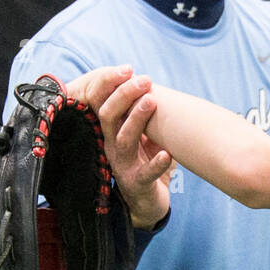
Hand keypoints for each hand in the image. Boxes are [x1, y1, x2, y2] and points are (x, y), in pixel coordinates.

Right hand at [67, 66, 175, 228]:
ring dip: (137, 119)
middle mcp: (113, 146)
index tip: (127, 68)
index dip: (110, 85)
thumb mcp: (143, 134)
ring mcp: (123, 166)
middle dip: (125, 95)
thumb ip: (142, 113)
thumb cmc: (147, 162)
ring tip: (151, 102)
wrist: (148, 202)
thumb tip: (148, 82)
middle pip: (109, 116)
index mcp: (112, 131)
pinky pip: (145, 174)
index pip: (102, 103)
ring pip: (124, 140)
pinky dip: (156, 164)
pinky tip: (167, 154)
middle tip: (144, 80)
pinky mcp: (137, 184)